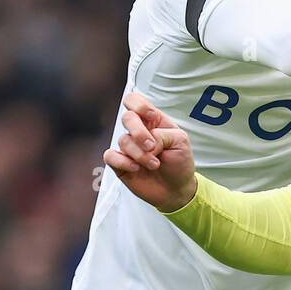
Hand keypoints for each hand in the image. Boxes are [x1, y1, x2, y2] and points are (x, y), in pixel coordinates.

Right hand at [104, 91, 197, 212]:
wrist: (176, 189)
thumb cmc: (180, 162)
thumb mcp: (181, 141)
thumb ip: (163, 134)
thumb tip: (145, 141)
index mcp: (153, 120)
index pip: (134, 100)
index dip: (140, 105)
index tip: (152, 118)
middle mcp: (138, 131)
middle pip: (127, 117)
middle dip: (139, 132)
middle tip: (152, 147)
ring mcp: (128, 147)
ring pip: (123, 140)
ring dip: (140, 154)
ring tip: (154, 164)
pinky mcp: (120, 163)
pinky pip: (110, 155)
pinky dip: (123, 161)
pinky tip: (136, 168)